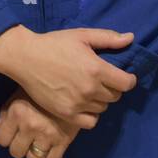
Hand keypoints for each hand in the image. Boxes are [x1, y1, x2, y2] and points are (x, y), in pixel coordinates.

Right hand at [0, 26, 137, 127]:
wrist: (26, 58)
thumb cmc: (55, 43)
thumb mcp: (82, 36)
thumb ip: (108, 38)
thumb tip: (130, 38)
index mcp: (97, 69)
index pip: (126, 83)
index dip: (128, 80)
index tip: (124, 76)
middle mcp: (90, 89)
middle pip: (115, 97)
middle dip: (113, 88)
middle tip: (102, 80)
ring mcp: (78, 104)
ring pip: (103, 108)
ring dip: (101, 100)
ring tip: (90, 90)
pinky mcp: (66, 114)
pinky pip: (90, 122)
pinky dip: (91, 115)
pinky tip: (84, 104)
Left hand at [0, 87, 78, 157]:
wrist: (72, 82)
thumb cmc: (41, 86)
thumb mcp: (19, 94)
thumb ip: (5, 112)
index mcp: (17, 112)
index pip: (2, 139)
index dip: (6, 136)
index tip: (12, 131)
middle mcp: (31, 126)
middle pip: (16, 152)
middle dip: (19, 145)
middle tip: (26, 137)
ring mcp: (48, 135)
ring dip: (34, 153)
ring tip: (37, 142)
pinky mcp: (64, 140)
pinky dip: (49, 156)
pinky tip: (49, 146)